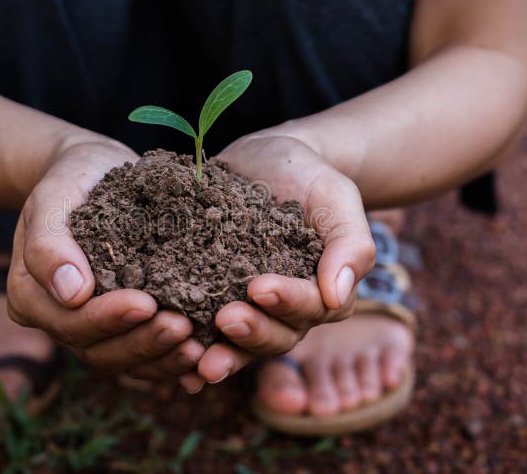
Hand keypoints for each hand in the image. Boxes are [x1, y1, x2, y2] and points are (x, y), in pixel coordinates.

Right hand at [6, 134, 205, 378]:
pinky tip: (204, 352)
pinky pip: (145, 356)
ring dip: (161, 357)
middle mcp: (59, 321)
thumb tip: (71, 292)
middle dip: (141, 342)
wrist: (95, 175)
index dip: (106, 318)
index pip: (68, 321)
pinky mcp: (123, 328)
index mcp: (31, 296)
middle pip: (98, 350)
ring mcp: (92, 330)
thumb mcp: (53, 197)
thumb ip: (50, 243)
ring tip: (199, 346)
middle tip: (182, 327)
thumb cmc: (72, 181)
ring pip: (124, 360)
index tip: (145, 303)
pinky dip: (172, 359)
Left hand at [179, 131, 374, 391]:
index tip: (259, 287)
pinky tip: (176, 366)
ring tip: (197, 355)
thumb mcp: (335, 196)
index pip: (311, 306)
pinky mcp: (214, 298)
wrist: (265, 159)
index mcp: (322, 289)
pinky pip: (207, 332)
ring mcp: (249, 307)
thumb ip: (349, 243)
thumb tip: (337, 297)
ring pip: (242, 343)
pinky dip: (195, 350)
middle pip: (277, 336)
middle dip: (252, 332)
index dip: (287, 302)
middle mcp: (287, 309)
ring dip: (223, 354)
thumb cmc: (308, 176)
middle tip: (225, 319)